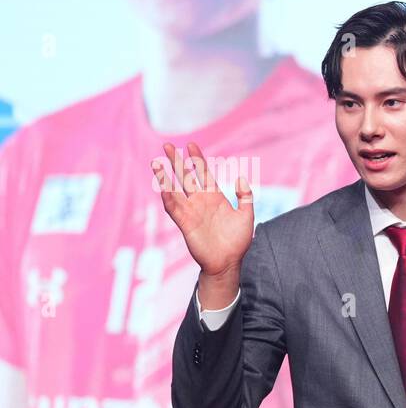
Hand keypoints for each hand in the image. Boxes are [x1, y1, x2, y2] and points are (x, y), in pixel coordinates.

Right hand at [154, 141, 253, 280]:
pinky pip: (174, 208)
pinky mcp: (185, 223)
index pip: (203, 174)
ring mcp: (191, 211)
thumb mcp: (246, 215)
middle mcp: (200, 201)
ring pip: (174, 190)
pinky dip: (168, 198)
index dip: (197, 159)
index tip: (191, 145)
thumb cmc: (238, 241)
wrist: (228, 262)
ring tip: (156, 162)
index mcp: (214, 197)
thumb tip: (240, 176)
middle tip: (168, 145)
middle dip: (177, 161)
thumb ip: (245, 196)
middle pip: (185, 177)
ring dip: (164, 177)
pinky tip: (163, 187)